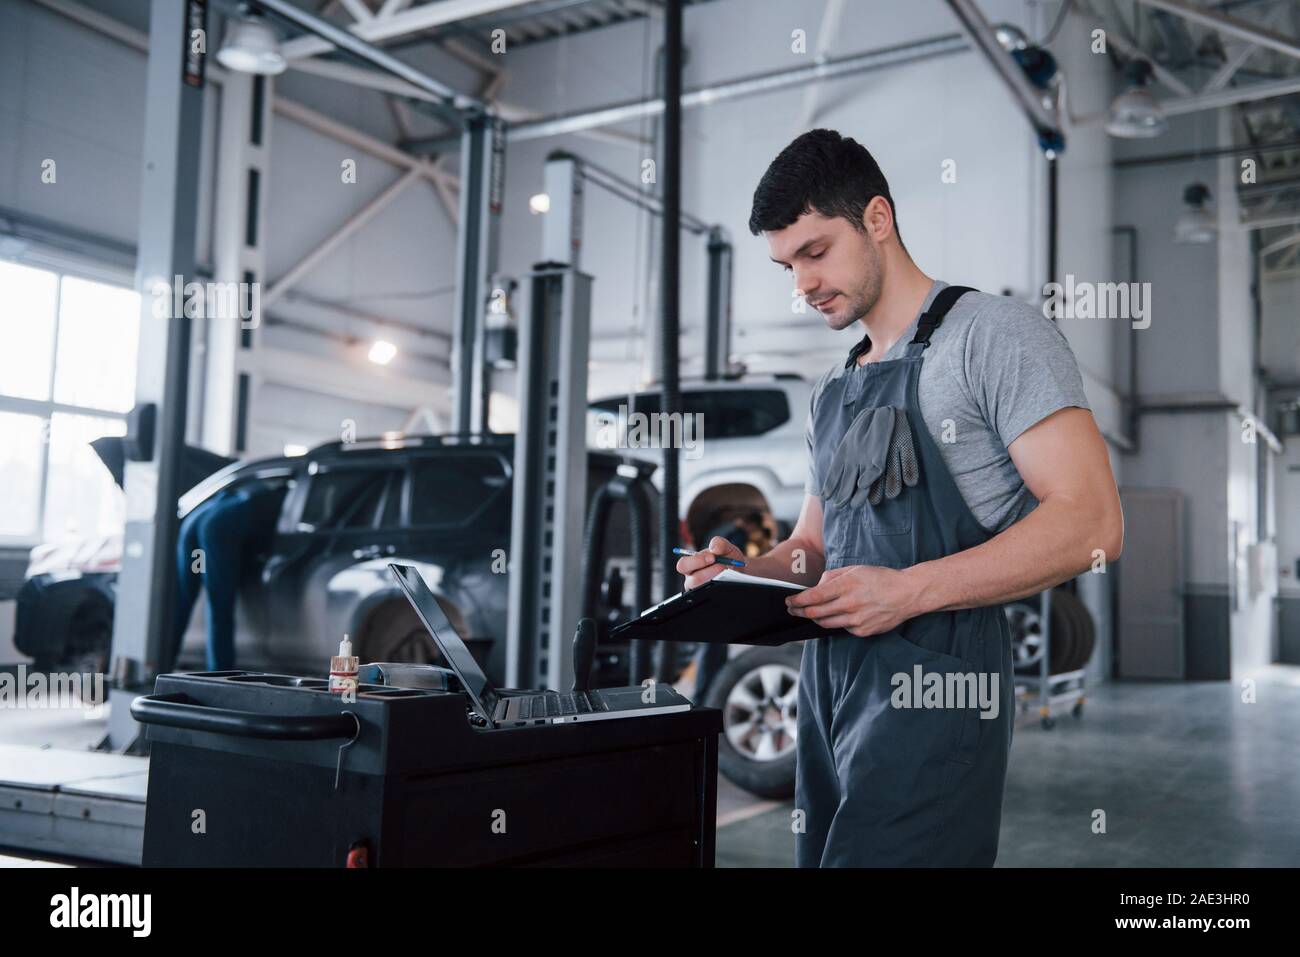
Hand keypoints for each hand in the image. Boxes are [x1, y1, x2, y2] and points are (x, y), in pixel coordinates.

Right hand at [677, 537, 744, 589]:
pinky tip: (729, 581)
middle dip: (707, 573)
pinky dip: (722, 587)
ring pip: (702, 589)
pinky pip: (713, 595)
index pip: (683, 565)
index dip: (696, 561)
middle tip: (722, 566)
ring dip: (716, 580)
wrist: (739, 570)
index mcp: (691, 565)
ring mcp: (702, 590)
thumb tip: (714, 548)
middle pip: (692, 581)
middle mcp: (693, 579)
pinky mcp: (710, 596)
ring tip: (728, 573)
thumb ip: (719, 543)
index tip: (712, 557)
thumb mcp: (726, 547)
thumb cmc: (727, 558)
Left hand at [785, 565, 923, 636]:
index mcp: (846, 585)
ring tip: (809, 613)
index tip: (789, 601)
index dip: (798, 601)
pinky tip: (838, 615)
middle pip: (815, 612)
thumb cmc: (881, 578)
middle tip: (792, 610)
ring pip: (826, 623)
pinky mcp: (863, 631)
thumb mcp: (855, 569)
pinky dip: (837, 622)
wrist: (907, 594)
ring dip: (814, 618)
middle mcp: (850, 604)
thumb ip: (833, 576)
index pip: (813, 596)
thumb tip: (817, 586)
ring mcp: (856, 620)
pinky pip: (843, 628)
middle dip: (800, 611)